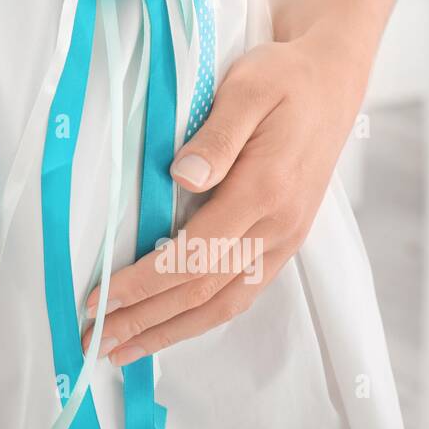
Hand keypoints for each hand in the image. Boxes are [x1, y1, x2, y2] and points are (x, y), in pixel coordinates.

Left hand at [81, 31, 367, 364]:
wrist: (331, 80)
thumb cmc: (283, 78)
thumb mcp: (247, 88)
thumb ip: (216, 136)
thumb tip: (181, 175)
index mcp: (265, 191)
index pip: (192, 254)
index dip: (143, 283)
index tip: (101, 299)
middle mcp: (278, 226)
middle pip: (202, 291)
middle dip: (145, 320)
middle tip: (96, 341)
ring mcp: (284, 239)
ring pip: (223, 303)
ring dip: (170, 331)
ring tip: (125, 350)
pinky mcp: (283, 240)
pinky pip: (241, 293)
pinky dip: (202, 318)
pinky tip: (173, 327)